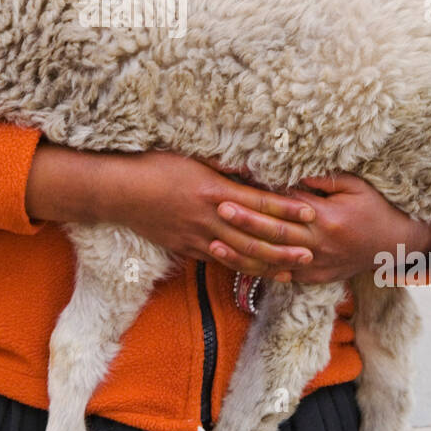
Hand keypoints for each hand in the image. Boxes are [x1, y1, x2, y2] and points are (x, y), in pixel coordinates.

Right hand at [95, 150, 319, 280]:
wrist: (119, 192)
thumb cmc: (154, 167)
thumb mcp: (192, 157)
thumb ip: (224, 164)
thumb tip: (252, 166)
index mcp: (214, 191)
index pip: (259, 202)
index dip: (287, 209)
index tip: (311, 212)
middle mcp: (209, 218)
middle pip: (254, 238)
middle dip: (285, 247)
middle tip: (311, 254)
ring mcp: (197, 237)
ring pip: (239, 257)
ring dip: (267, 266)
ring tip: (291, 272)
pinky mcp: (186, 248)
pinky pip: (218, 262)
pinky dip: (240, 269)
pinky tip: (255, 274)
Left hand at [221, 172, 430, 284]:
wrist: (394, 245)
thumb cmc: (375, 208)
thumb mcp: (356, 186)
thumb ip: (323, 179)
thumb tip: (292, 170)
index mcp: (328, 218)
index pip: (286, 207)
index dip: (259, 198)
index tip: (235, 188)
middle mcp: (319, 244)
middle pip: (274, 233)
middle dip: (244, 222)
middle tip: (218, 208)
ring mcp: (315, 265)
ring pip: (272, 261)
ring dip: (242, 253)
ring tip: (215, 242)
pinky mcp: (314, 278)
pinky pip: (281, 277)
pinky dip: (258, 272)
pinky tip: (235, 266)